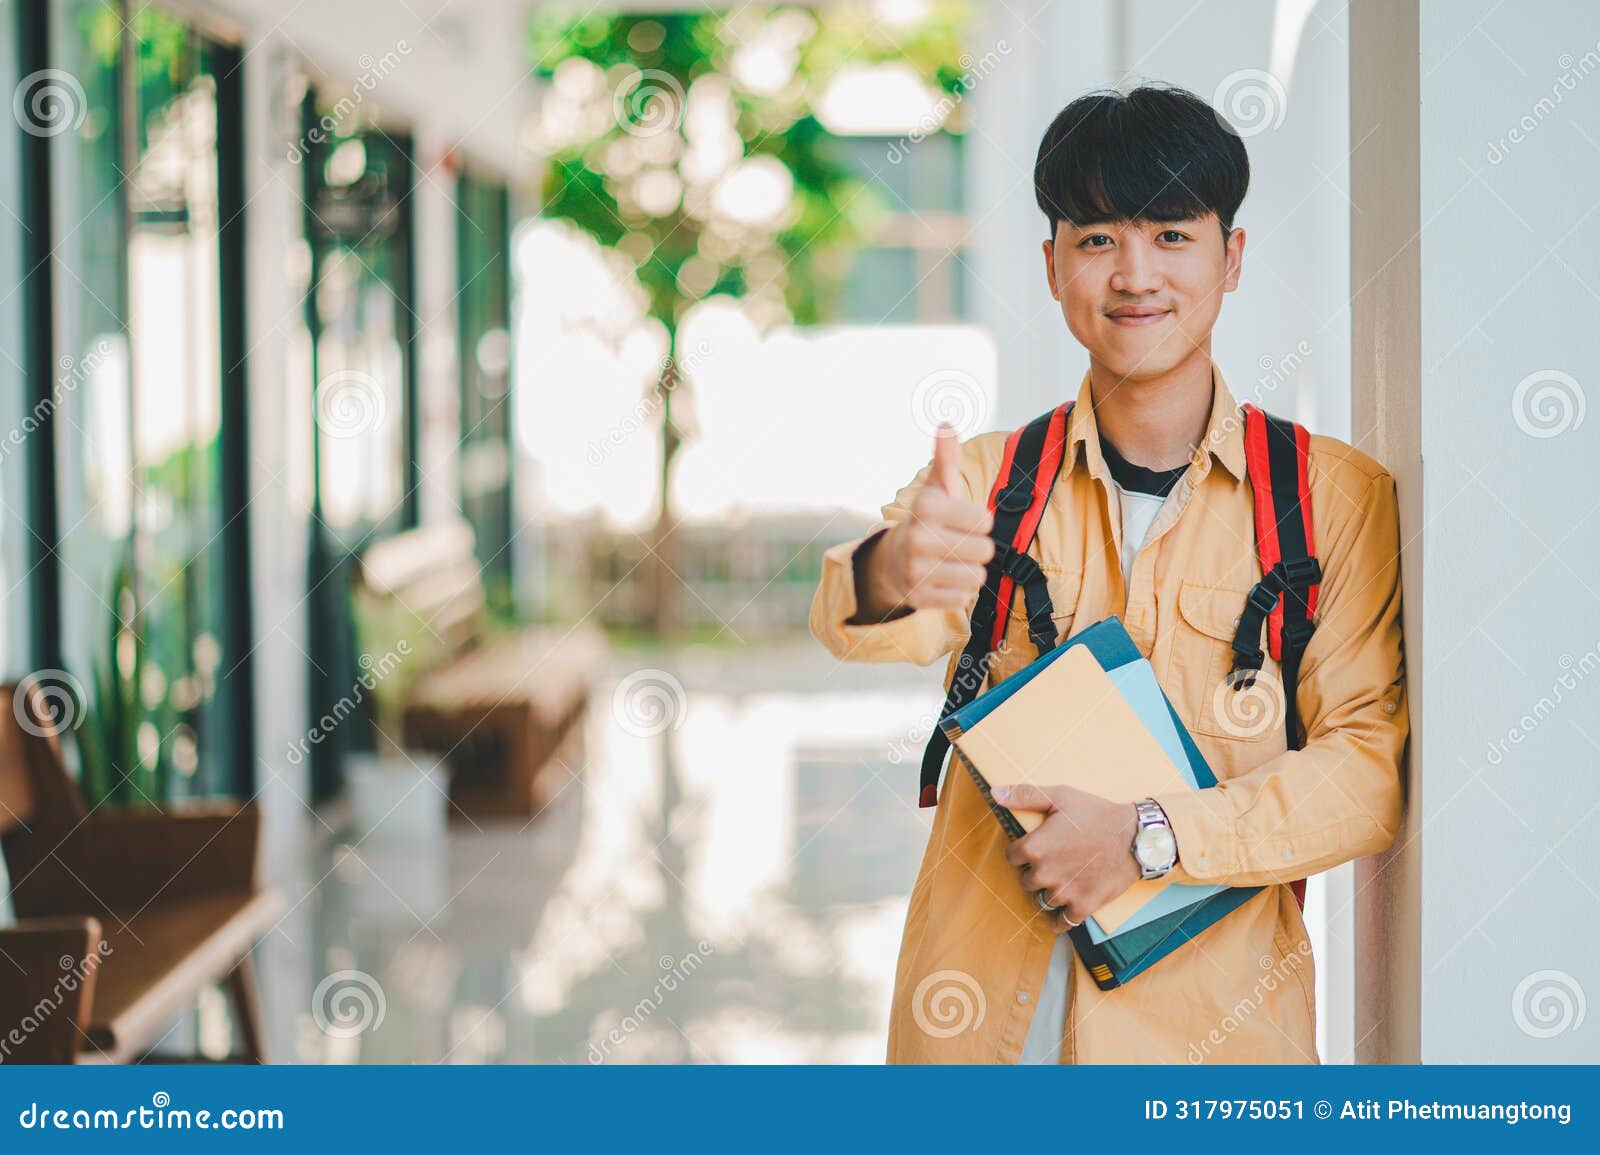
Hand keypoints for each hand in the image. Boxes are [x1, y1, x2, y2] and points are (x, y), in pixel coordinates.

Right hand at [869, 423, 996, 613]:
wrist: (891, 561)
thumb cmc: (926, 520)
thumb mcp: (936, 487)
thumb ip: (946, 457)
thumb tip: (946, 424)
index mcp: (925, 507)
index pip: (985, 522)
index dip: (978, 522)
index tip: (960, 521)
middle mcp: (917, 538)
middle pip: (984, 551)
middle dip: (976, 549)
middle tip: (956, 544)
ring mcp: (916, 571)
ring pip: (976, 577)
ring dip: (969, 571)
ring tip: (950, 563)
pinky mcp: (918, 598)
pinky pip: (962, 599)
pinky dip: (957, 592)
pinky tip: (941, 581)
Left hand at [991, 784, 1140, 933]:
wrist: (1136, 837)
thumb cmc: (1097, 814)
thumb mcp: (1060, 797)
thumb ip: (1025, 795)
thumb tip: (995, 793)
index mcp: (1035, 848)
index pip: (1011, 857)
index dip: (1022, 851)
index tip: (1034, 846)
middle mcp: (1045, 874)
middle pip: (1025, 881)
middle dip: (1034, 872)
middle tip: (1052, 861)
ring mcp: (1064, 893)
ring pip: (1042, 901)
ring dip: (1048, 893)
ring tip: (1061, 880)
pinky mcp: (1084, 906)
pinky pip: (1063, 922)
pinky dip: (1060, 920)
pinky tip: (1063, 913)